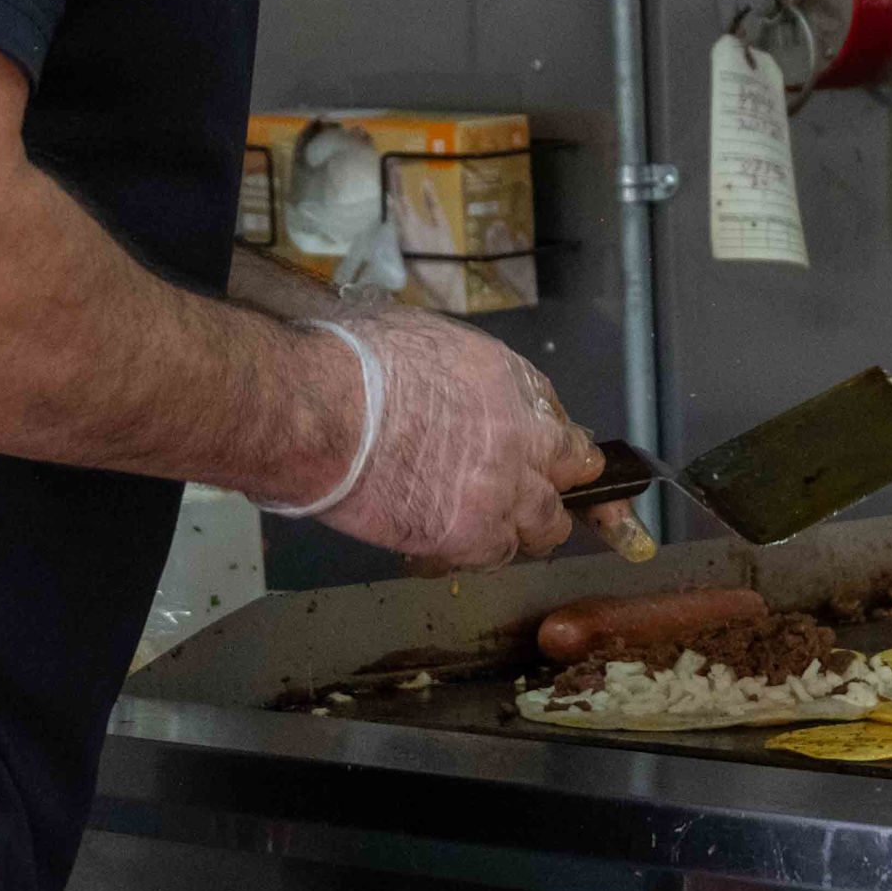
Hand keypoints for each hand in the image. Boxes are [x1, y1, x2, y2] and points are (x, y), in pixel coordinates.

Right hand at [313, 305, 603, 571]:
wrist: (321, 410)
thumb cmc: (350, 361)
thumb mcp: (415, 333)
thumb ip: (446, 367)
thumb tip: (434, 380)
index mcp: (507, 376)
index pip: (553, 412)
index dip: (543, 437)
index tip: (535, 448)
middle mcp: (521, 432)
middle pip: (570, 467)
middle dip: (556, 480)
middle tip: (538, 493)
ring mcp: (504, 487)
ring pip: (546, 523)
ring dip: (525, 527)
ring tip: (493, 529)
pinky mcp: (474, 534)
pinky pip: (496, 557)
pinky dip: (476, 556)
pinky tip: (446, 549)